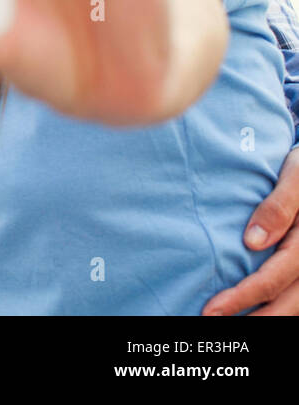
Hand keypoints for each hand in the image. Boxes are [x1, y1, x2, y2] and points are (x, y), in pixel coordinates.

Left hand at [204, 148, 298, 314]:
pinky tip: (249, 313)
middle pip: (287, 304)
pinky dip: (276, 308)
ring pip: (294, 306)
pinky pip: (294, 294)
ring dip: (265, 318)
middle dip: (251, 319)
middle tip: (211, 325)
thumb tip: (252, 242)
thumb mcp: (296, 175)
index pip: (273, 279)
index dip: (243, 297)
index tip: (212, 310)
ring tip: (229, 326)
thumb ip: (278, 207)